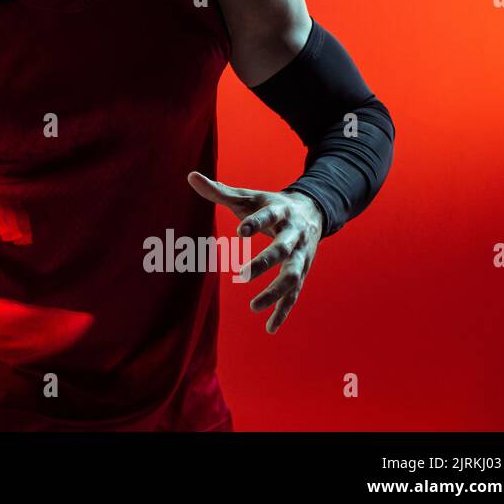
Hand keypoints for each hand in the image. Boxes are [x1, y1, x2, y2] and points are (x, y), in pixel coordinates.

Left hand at [187, 171, 322, 333]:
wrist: (312, 210)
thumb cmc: (270, 204)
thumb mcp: (248, 196)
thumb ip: (219, 191)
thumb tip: (190, 175)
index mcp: (280, 211)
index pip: (268, 216)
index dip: (256, 223)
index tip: (240, 233)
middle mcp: (294, 234)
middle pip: (283, 249)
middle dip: (265, 262)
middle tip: (241, 275)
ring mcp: (301, 255)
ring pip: (293, 276)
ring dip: (276, 292)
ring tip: (253, 306)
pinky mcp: (303, 271)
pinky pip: (295, 294)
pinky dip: (284, 311)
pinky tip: (269, 327)